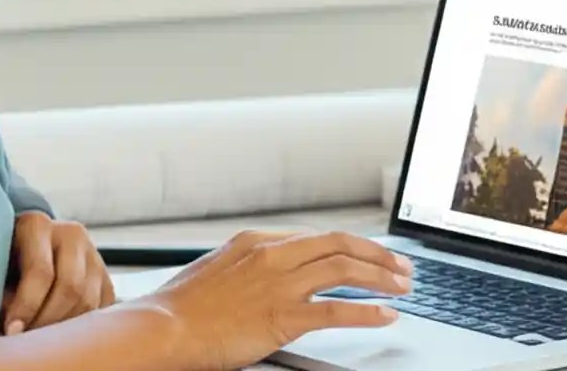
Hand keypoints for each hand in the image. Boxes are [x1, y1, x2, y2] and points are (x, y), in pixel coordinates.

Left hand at [0, 212, 114, 335]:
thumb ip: (4, 293)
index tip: (11, 331)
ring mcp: (93, 253)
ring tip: (40, 335)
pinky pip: (101, 309)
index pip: (40, 271)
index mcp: (37, 226)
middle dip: (48, 320)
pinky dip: (80, 326)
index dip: (26, 306)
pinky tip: (58, 329)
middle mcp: (71, 234)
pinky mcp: (105, 274)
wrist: (26, 247)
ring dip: (64, 326)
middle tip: (28, 339)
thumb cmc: (4, 261)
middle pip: (71, 287)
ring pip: (88, 301)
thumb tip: (15, 327)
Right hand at [144, 230, 413, 369]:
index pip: (319, 236)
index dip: (353, 245)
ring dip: (381, 277)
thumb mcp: (219, 271)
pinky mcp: (282, 316)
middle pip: (340, 244)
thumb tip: (275, 270)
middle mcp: (273, 254)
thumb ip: (252, 266)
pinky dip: (367, 312)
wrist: (163, 328)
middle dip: (378, 254)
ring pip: (345, 270)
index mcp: (258, 241)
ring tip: (403, 287)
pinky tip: (385, 315)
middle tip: (402, 266)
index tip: (372, 254)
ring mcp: (279, 284)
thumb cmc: (183, 307)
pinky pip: (337, 310)